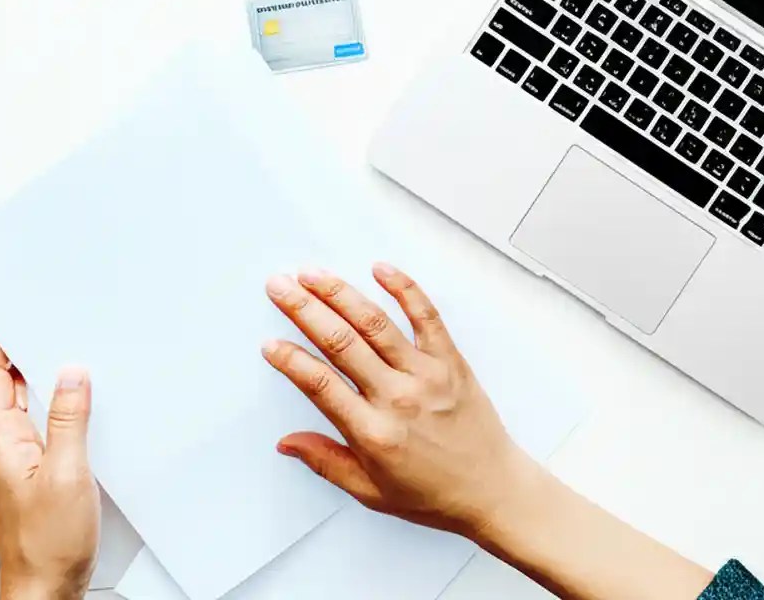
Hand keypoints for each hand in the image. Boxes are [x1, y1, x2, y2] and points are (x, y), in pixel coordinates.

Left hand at [0, 342, 98, 599]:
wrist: (47, 590)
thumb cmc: (47, 544)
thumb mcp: (68, 472)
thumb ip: (69, 419)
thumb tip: (73, 374)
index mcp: (0, 442)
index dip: (5, 341)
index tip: (26, 316)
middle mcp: (5, 449)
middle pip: (10, 387)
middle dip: (33, 356)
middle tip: (62, 333)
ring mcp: (21, 464)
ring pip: (32, 409)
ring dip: (53, 386)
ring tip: (82, 367)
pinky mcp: (41, 477)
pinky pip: (49, 432)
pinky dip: (66, 414)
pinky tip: (89, 413)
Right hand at [262, 263, 540, 535]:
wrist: (492, 489)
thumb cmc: (433, 493)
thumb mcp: (370, 491)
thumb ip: (326, 462)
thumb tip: (287, 443)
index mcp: (373, 433)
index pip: (320, 385)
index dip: (291, 360)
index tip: (270, 343)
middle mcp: (398, 398)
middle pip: (341, 343)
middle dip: (304, 310)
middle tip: (280, 287)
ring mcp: (427, 375)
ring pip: (376, 323)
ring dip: (341, 294)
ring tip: (314, 274)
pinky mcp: (451, 361)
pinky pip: (427, 317)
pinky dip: (405, 289)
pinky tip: (381, 269)